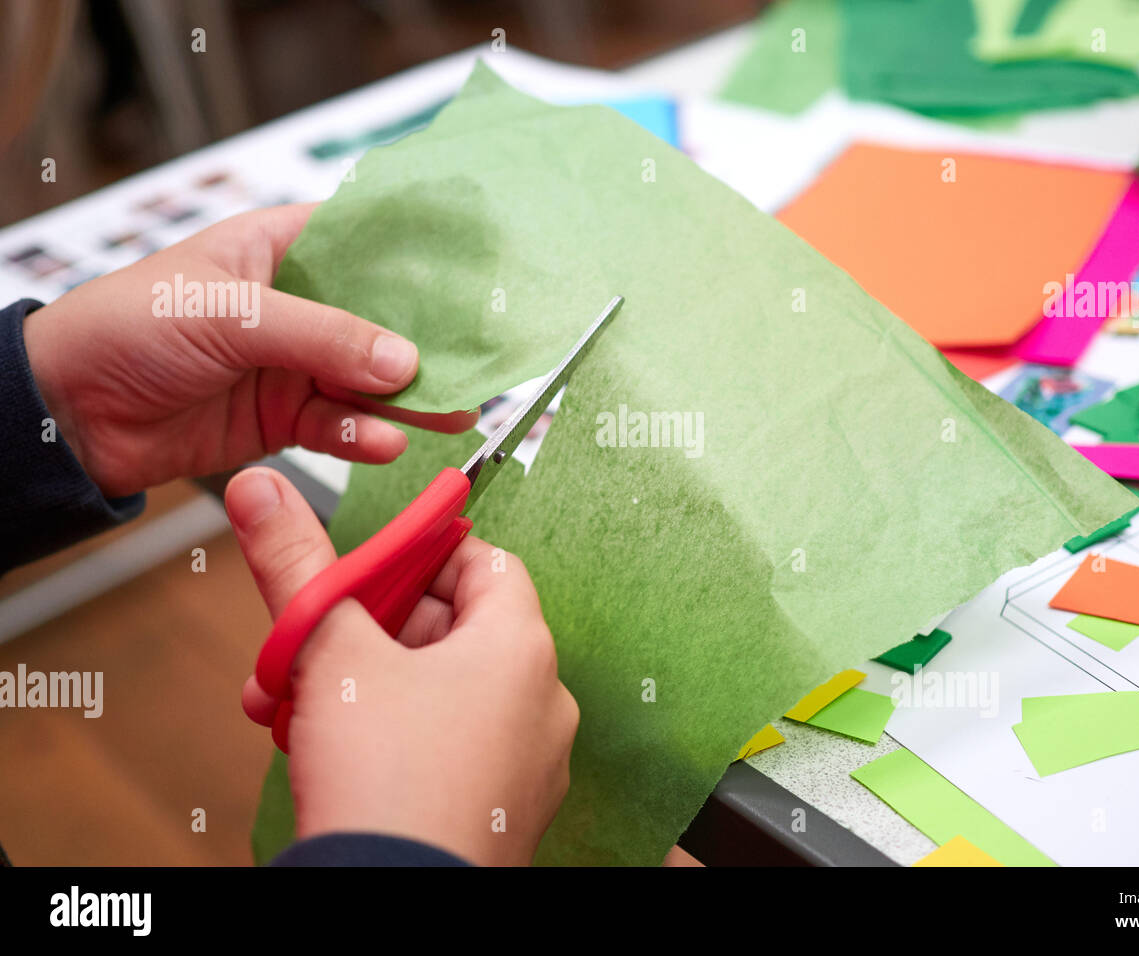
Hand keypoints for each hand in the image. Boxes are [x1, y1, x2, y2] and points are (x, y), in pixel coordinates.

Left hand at [22, 204, 477, 497]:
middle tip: (479, 363)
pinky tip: (382, 441)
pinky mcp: (282, 418)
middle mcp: (293, 303)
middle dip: (427, 343)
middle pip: (380, 319)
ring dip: (406, 399)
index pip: (364, 242)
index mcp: (277, 248)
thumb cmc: (124, 330)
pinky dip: (362, 436)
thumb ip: (322, 337)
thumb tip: (404, 361)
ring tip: (449, 412)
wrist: (66, 416)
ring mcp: (291, 364)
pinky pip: (338, 426)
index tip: (476, 279)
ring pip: (368, 379)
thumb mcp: (229, 317)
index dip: (420, 259)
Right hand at [225, 466, 577, 865]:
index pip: (484, 562)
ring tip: (292, 705)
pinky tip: (329, 756)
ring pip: (439, 696)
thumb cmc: (384, 778)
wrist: (396, 901)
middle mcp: (541, 701)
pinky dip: (392, 742)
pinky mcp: (504, 812)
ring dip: (363, 690)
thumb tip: (264, 489)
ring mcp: (528, 763)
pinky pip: (449, 752)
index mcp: (520, 647)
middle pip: (452, 630)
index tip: (363, 567)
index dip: (419, 554)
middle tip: (305, 645)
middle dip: (364, 632)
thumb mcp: (329, 652)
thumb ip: (297, 563)